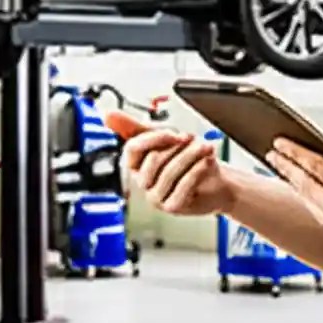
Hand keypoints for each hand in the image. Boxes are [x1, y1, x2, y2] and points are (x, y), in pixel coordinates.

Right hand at [107, 111, 236, 216]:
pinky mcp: (172, 208)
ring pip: (169, 171)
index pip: (133, 148)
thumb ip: (135, 126)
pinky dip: (198, 170)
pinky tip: (208, 160)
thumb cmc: (187, 159)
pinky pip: (183, 186)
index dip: (155, 137)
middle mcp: (142, 182)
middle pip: (153, 159)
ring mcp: (155, 198)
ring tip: (206, 147)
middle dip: (177, 147)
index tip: (175, 132)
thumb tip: (106, 115)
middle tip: (195, 139)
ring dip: (192, 155)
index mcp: (135, 165)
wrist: (216, 182)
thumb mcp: (163, 137)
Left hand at [266, 137, 322, 278]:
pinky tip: (311, 196)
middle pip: (304, 187)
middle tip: (273, 155)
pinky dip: (313, 204)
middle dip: (285, 168)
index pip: (314, 167)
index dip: (295, 153)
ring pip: (311, 205)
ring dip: (297, 187)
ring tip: (286, 172)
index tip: (281, 143)